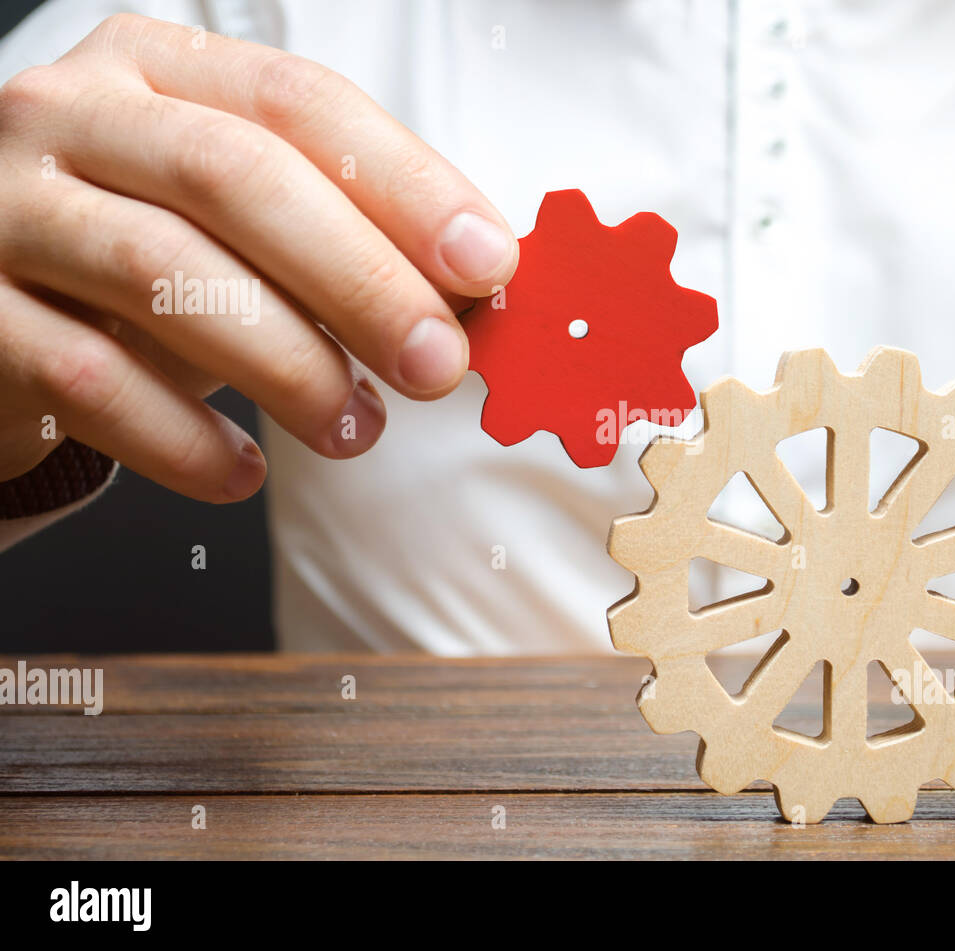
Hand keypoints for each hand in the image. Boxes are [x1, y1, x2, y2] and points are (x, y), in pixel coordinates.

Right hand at [0, 14, 517, 501]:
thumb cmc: (144, 260)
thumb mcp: (240, 224)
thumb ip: (340, 233)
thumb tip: (471, 290)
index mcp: (158, 71)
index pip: (300, 103)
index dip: (406, 186)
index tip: (488, 266)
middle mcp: (71, 117)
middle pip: (235, 179)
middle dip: (360, 279)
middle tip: (436, 364)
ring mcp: (4, 210)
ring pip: (162, 273)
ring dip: (286, 365)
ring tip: (354, 428)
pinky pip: (86, 376)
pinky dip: (182, 437)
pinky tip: (243, 472)